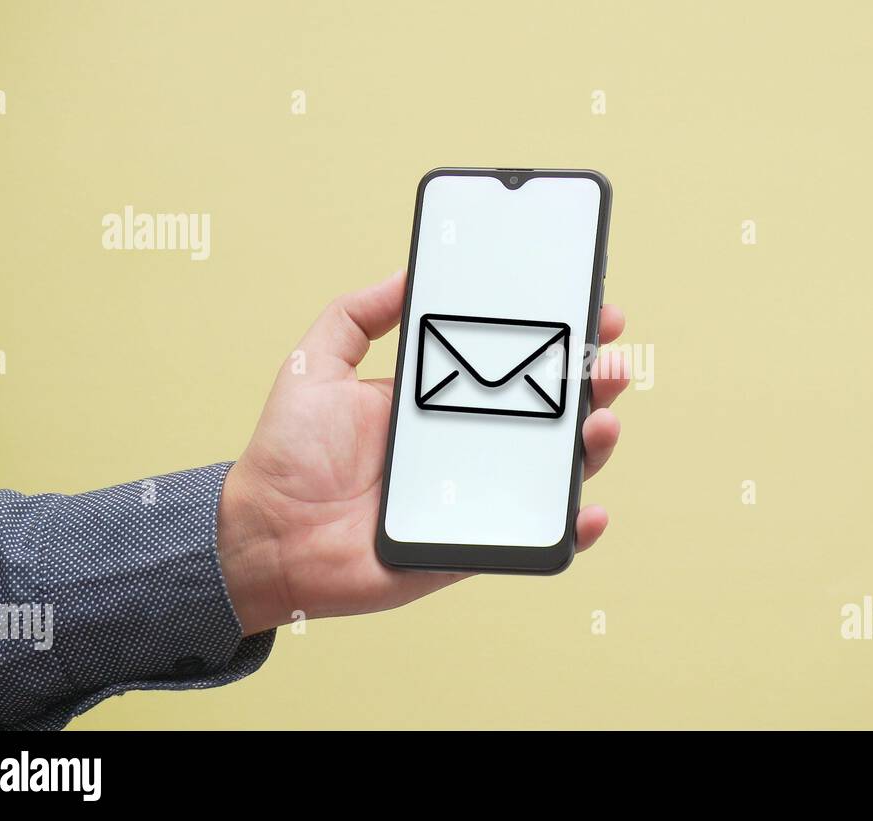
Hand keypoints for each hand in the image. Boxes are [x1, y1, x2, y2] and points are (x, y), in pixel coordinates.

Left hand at [216, 270, 629, 634]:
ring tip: (602, 422)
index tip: (589, 310)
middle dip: (592, 384)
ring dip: (593, 445)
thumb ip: (356, 314)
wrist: (263, 537)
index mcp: (440, 399)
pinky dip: (573, 529)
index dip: (557, 338)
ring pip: (556, 469)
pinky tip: (591, 510)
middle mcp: (468, 443)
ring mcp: (478, 493)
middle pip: (550, 411)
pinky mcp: (475, 543)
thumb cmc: (287, 456)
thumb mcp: (315, 365)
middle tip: (608, 362)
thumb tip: (406, 271)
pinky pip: (537, 537)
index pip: (515, 362)